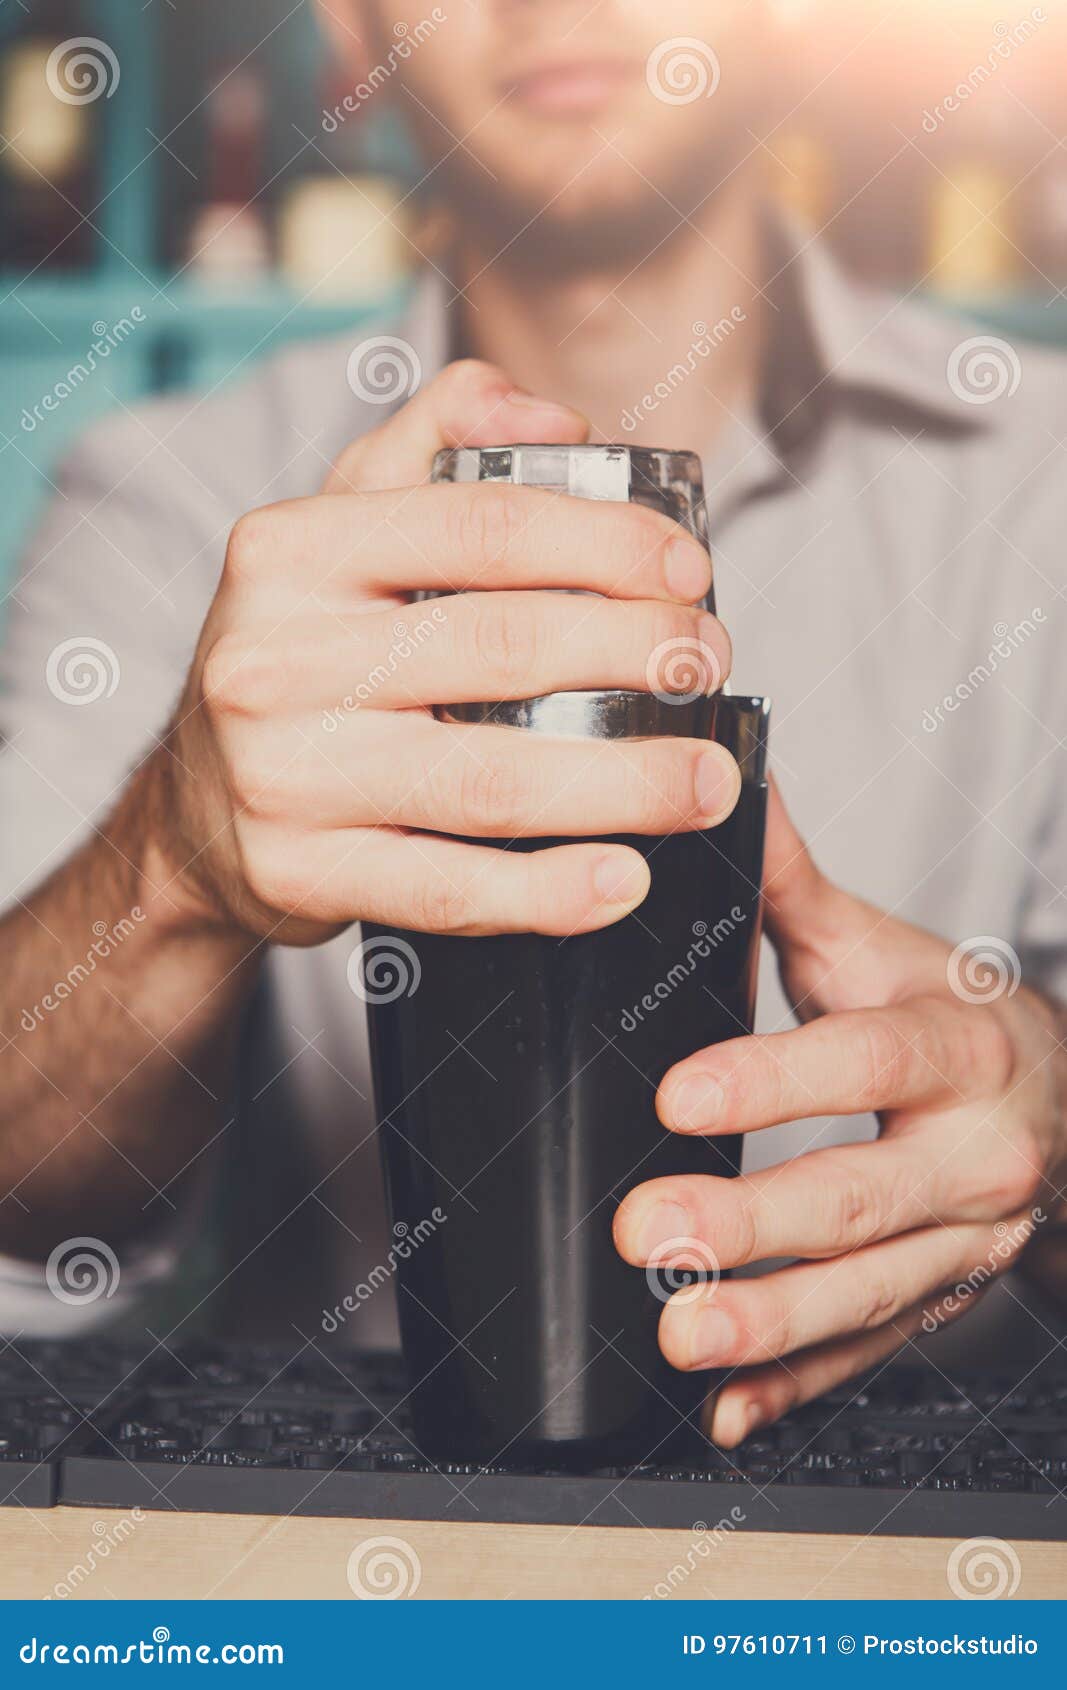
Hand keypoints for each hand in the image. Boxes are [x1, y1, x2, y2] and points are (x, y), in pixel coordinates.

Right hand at [155, 360, 736, 943]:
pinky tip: (622, 880)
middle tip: (710, 667)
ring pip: (487, 779)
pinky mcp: (299, 873)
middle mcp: (276, 658)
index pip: (481, 528)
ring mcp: (284, 774)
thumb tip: (558, 419)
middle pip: (502, 647)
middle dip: (638, 654)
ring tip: (707, 781)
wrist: (193, 810)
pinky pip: (445, 888)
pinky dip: (547, 893)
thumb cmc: (299, 660)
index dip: (606, 543)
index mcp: (294, 550)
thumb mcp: (339, 529)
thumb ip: (434, 446)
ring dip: (624, 784)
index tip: (689, 570)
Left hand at [614, 781, 1066, 1445]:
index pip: (868, 1062)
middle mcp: (973, 1158)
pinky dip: (795, 1389)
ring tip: (681, 1336)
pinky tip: (724, 1410)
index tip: (679, 1094)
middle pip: (863, 1198)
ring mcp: (961, 1245)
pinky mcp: (936, 1303)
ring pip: (868, 1295)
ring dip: (771, 1327)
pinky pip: (867, 1358)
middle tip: (652, 1236)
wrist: (1058, 1105)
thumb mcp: (885, 949)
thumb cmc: (953, 1021)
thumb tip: (726, 794)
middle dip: (754, 1226)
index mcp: (959, 1051)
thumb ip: (794, 886)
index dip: (777, 1079)